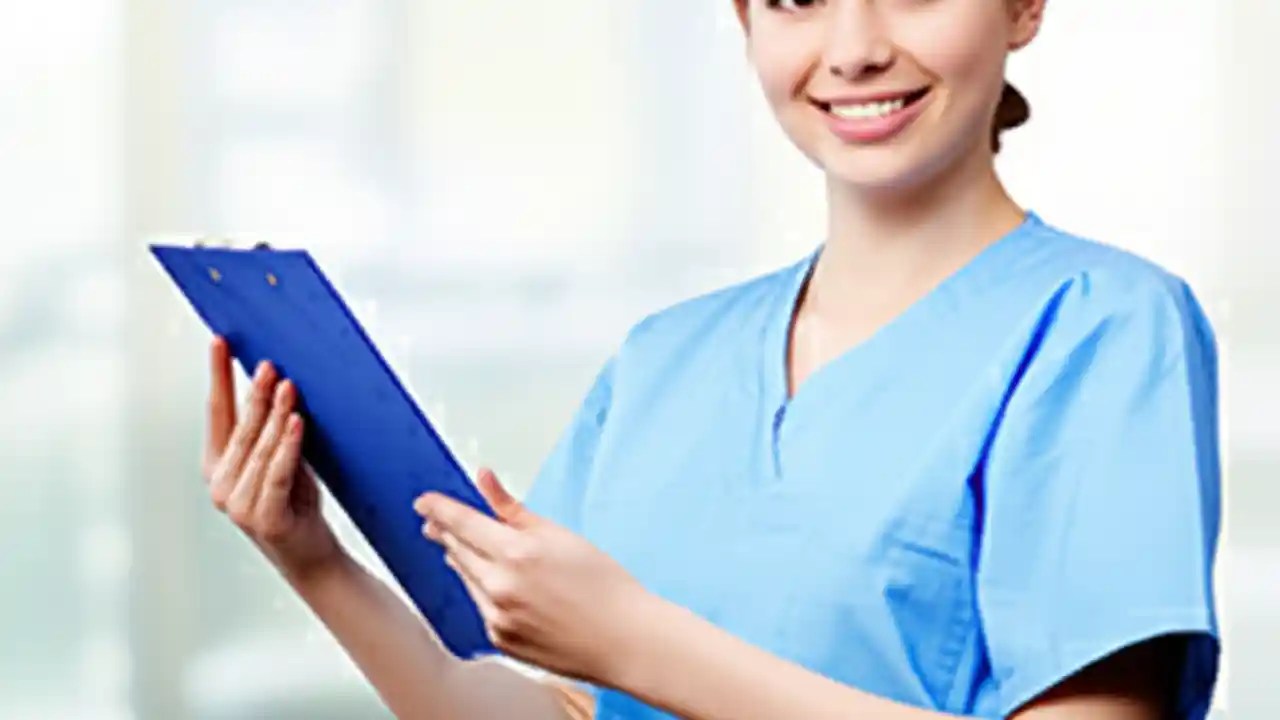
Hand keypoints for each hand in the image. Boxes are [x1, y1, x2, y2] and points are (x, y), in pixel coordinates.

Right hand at [202, 335, 343, 583]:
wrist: (311, 555)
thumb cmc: (296, 502)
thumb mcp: (283, 459)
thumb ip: (274, 429)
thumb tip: (281, 380)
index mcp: (218, 466)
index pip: (217, 412)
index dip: (219, 376)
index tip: (220, 341)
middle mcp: (221, 484)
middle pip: (239, 428)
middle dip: (253, 393)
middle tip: (267, 363)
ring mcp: (239, 504)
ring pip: (259, 448)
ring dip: (274, 414)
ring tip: (287, 385)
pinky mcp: (263, 518)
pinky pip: (277, 472)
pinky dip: (288, 446)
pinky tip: (296, 420)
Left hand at [414, 469, 650, 685]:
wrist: (623, 639)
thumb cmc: (602, 585)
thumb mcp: (560, 535)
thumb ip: (513, 509)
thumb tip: (484, 479)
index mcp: (516, 553)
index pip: (462, 523)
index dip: (439, 509)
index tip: (423, 502)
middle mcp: (500, 587)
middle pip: (457, 550)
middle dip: (446, 533)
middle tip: (438, 522)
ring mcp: (497, 617)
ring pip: (467, 579)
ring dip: (466, 562)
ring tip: (480, 551)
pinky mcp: (500, 639)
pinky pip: (480, 606)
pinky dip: (485, 591)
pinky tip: (506, 588)